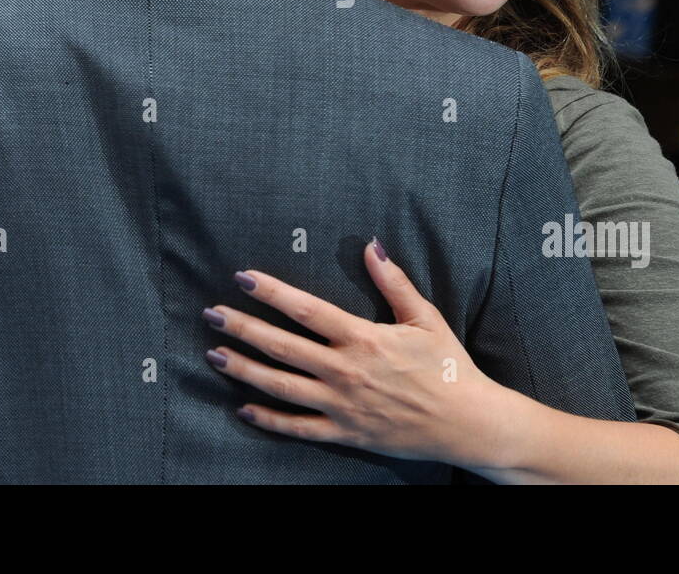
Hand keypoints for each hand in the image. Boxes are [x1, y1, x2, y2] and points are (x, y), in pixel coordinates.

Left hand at [201, 238, 520, 469]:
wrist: (468, 423)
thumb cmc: (449, 366)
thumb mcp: (425, 317)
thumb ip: (393, 282)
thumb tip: (370, 245)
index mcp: (363, 338)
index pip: (306, 310)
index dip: (272, 292)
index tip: (243, 278)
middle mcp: (346, 371)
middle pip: (282, 346)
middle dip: (242, 328)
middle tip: (210, 314)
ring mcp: (342, 405)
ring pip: (281, 387)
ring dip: (244, 370)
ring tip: (214, 355)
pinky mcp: (346, 433)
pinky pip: (299, 428)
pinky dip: (269, 420)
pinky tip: (244, 408)